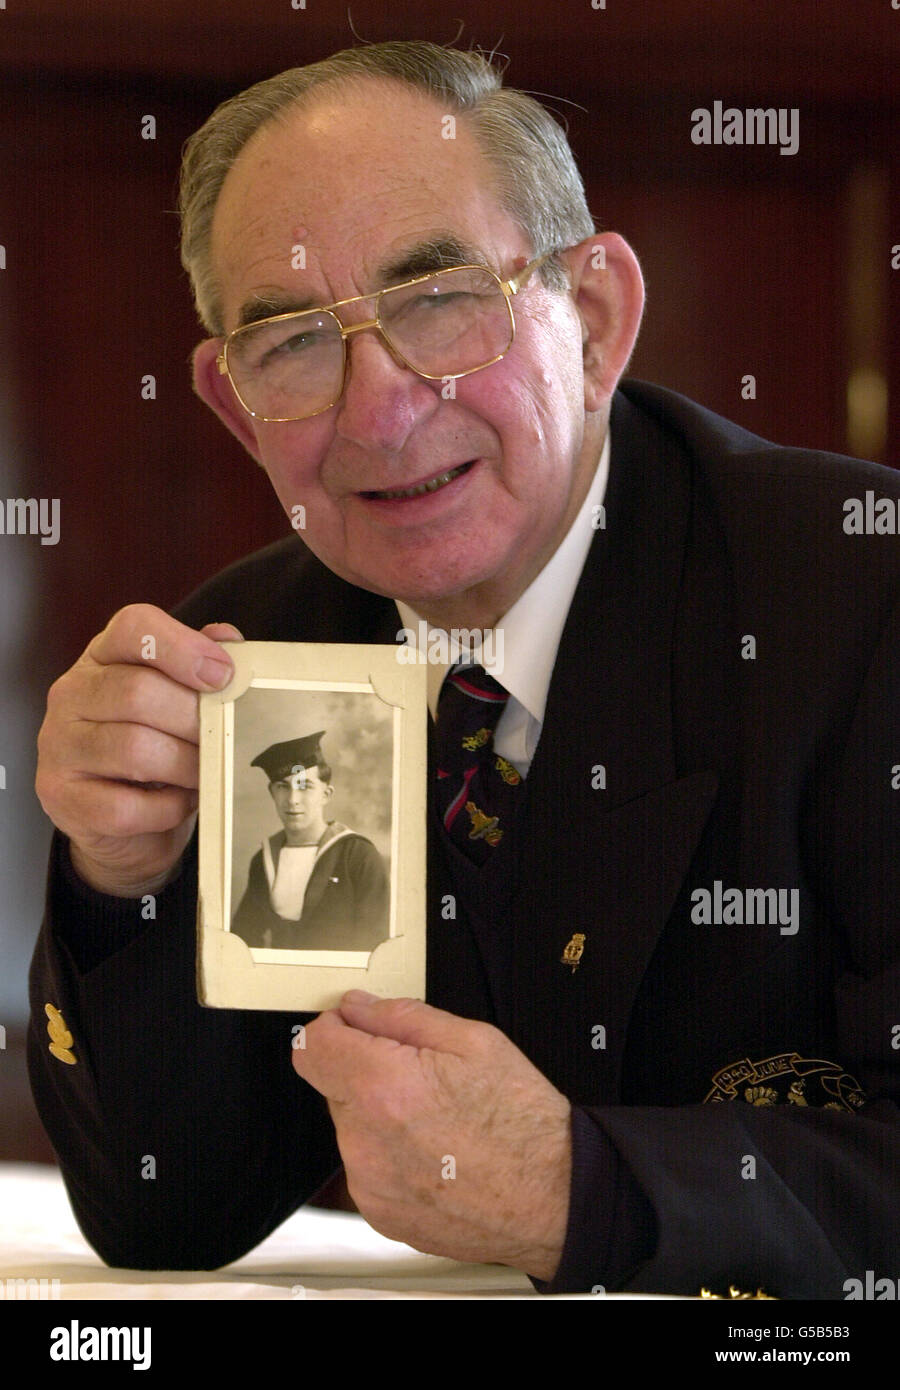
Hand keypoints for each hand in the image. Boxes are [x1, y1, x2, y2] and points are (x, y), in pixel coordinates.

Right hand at [36, 603, 242, 896]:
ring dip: (185, 765)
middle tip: (224, 738)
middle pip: (138, 691)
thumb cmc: (157, 748)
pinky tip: (177, 802)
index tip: (223, 675)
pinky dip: (165, 808)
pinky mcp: (62, 797)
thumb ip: (200, 667)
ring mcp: (59, 746)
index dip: (182, 647)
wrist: (124, 822)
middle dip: (194, 719)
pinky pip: (125, 805)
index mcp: (104, 657)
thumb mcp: (178, 700)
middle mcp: (72, 694)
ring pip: (133, 748)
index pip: (133, 628)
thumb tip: (228, 639)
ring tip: (205, 772)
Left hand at [292, 993, 571, 1280]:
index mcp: (384, 1087)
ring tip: (438, 1124)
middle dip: (367, 1074)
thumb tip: (358, 1008)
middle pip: (334, 1086)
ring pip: (352, 1129)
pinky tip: (436, 1156)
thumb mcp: (474, 1040)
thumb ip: (402, 1017)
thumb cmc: (523, 1123)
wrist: (554, 1198)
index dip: (334, 1030)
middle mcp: (365, 1140)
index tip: (354, 1029)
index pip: (311, 1048)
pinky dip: (391, 1157)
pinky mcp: (380, 1215)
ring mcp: (369, 1184)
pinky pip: (367, 1169)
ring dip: (379, 1118)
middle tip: (425, 1080)